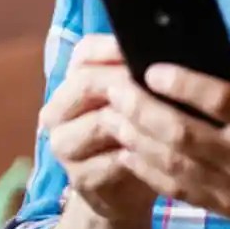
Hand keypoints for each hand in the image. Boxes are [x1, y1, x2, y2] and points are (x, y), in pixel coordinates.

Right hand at [38, 35, 155, 222]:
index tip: (154, 50)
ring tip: (170, 118)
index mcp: (74, 78)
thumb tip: (170, 44)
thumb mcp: (145, 94)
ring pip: (100, 122)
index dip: (117, 48)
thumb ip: (147, 71)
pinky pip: (110, 160)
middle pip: (87, 82)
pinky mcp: (78, 176)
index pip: (86, 51)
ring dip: (137, 120)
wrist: (130, 184)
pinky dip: (138, 155)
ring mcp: (64, 144)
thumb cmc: (144, 128)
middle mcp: (59, 108)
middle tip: (165, 84)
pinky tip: (161, 152)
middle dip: (129, 82)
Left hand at [107, 56, 229, 228]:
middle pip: (184, 133)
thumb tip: (224, 56)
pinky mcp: (224, 208)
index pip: (221, 101)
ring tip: (114, 113)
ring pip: (172, 163)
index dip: (184, 83)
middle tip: (116, 86)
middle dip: (143, 108)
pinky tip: (128, 148)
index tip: (154, 67)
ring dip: (136, 137)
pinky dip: (146, 169)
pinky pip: (176, 189)